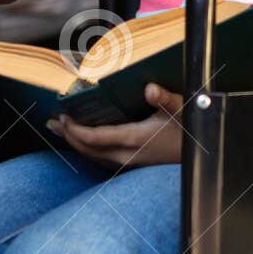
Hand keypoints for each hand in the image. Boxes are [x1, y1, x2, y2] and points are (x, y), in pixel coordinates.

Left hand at [47, 84, 183, 168]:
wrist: (200, 157)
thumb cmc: (189, 130)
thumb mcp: (180, 110)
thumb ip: (164, 99)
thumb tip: (150, 89)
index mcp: (134, 140)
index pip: (94, 138)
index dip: (75, 129)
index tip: (62, 115)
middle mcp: (126, 156)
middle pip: (88, 149)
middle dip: (68, 136)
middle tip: (51, 123)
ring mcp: (128, 163)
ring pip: (93, 156)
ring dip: (75, 143)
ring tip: (60, 131)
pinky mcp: (131, 164)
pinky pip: (101, 158)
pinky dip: (87, 148)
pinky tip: (83, 141)